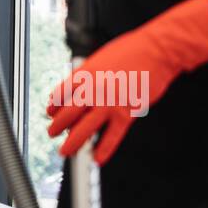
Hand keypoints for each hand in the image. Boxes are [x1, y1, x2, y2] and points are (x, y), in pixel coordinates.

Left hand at [46, 0, 207, 164]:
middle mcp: (93, 90)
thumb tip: (73, 86)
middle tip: (52, 133)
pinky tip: (97, 158)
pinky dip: (104, 149)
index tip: (50, 113)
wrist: (156, 50)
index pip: (60, 95)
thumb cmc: (131, 50)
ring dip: (73, 143)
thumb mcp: (99, 57)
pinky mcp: (127, 113)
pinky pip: (112, 136)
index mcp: (84, 74)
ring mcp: (109, 103)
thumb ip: (85, 73)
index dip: (53, 107)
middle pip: (68, 114)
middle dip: (57, 127)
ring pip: (85, 129)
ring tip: (66, 151)